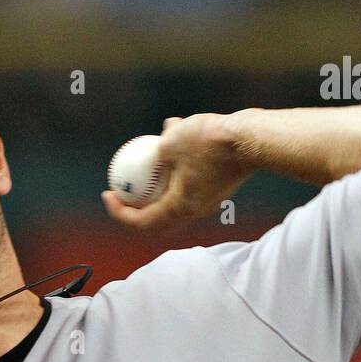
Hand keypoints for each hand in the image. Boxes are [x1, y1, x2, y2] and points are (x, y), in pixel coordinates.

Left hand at [100, 113, 250, 234]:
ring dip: (156, 183)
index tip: (108, 195)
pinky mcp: (214, 187)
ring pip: (172, 199)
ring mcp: (205, 201)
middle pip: (155, 220)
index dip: (119, 213)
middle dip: (135, 208)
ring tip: (146, 157)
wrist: (252, 140)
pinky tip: (171, 138)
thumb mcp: (173, 140)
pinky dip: (173, 170)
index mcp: (179, 208)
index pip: (141, 223)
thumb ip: (157, 149)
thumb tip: (153, 147)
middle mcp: (192, 212)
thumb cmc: (213, 141)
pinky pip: (186, 184)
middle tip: (122, 193)